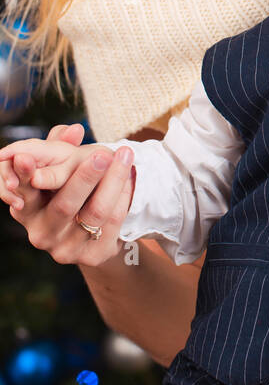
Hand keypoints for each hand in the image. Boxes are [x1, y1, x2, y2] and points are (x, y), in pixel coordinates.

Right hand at [0, 125, 135, 264]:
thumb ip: (59, 147)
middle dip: (84, 177)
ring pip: (95, 211)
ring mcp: (66, 248)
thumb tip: (75, 129)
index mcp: (25, 210)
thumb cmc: (69, 191)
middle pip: (64, 203)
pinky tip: (131, 176)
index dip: (24, 174)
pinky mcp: (92, 255)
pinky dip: (124, 195)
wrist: (91, 235)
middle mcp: (41, 232)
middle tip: (102, 154)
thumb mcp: (59, 168)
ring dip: (113, 180)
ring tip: (125, 156)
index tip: (27, 156)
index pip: (21, 190)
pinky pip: (113, 220)